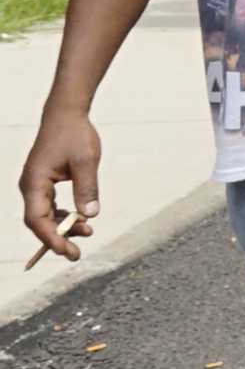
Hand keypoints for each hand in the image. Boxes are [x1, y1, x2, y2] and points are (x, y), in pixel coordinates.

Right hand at [18, 105, 100, 262]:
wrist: (66, 115)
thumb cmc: (75, 135)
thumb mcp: (86, 162)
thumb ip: (87, 189)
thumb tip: (90, 216)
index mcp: (34, 183)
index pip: (37, 220)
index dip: (51, 239)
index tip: (67, 251)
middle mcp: (30, 186)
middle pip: (38, 222)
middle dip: (57, 238)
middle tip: (77, 253)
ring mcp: (35, 185)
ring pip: (43, 216)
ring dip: (62, 227)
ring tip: (87, 232)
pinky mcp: (43, 182)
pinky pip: (48, 206)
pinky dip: (62, 215)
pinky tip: (79, 219)